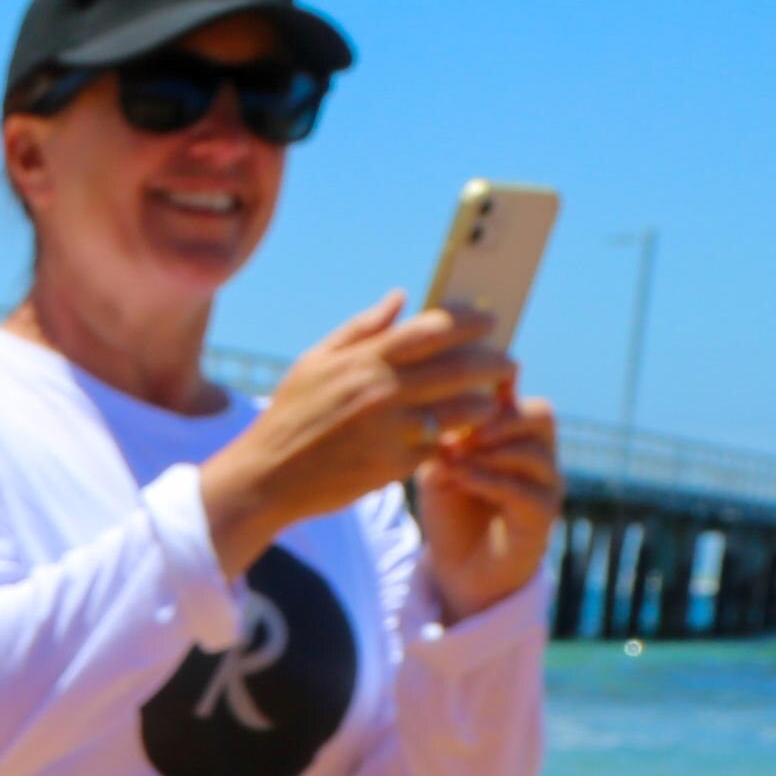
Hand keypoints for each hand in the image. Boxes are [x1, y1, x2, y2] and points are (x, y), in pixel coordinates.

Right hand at [197, 292, 519, 575]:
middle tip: (508, 362)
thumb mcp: (314, 363)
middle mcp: (383, 391)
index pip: (435, 328)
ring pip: (463, 410)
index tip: (489, 321)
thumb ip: (360, 329)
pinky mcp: (394, 465)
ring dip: (485, 403)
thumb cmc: (290, 416)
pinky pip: (439, 446)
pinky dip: (455, 440)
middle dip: (495, 362)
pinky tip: (461, 436)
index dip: (471, 320)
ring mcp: (391, 430)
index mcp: (366, 360)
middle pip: (462, 367)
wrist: (267, 478)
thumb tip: (400, 297)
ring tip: (490, 400)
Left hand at [411, 389, 564, 619]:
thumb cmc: (452, 515)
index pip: (520, 399)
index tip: (461, 394)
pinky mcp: (542, 516)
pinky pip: (524, 490)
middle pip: (541, 414)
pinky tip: (461, 478)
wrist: (461, 570)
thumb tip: (451, 420)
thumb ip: (444, 445)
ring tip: (456, 460)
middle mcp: (539, 456)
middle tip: (462, 433)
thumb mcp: (437, 473)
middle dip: (500, 419)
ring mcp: (546, 485)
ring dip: (491, 452)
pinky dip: (490, 480)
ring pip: (534, 451)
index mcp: (516, 438)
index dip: (497, 390)